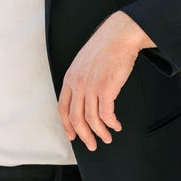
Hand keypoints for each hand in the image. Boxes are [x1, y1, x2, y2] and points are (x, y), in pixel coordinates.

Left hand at [58, 11, 154, 150]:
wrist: (118, 35)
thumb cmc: (104, 48)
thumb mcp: (83, 63)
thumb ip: (80, 80)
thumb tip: (83, 99)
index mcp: (70, 78)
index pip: (62, 108)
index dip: (67, 126)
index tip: (73, 136)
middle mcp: (77, 84)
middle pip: (76, 118)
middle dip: (84, 136)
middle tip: (92, 145)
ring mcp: (91, 86)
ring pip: (91, 119)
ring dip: (100, 132)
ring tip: (107, 137)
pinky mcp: (106, 88)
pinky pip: (107, 114)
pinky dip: (111, 123)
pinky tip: (116, 125)